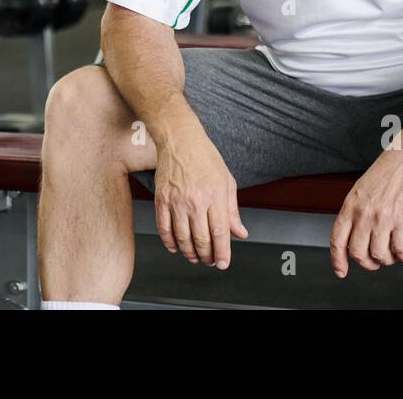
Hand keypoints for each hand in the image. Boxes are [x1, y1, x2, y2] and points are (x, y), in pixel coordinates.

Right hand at [153, 125, 248, 268]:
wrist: (180, 140)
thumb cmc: (205, 158)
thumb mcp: (227, 182)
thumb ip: (233, 211)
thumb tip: (240, 233)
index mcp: (215, 196)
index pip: (220, 233)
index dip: (222, 253)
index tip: (223, 263)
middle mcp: (196, 201)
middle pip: (201, 239)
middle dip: (207, 256)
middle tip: (209, 261)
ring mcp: (177, 201)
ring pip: (182, 238)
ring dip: (189, 253)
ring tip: (195, 257)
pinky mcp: (161, 200)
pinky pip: (164, 228)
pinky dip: (170, 242)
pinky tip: (175, 247)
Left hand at [330, 137, 402, 277]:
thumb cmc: (388, 171)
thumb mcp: (361, 190)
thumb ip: (356, 212)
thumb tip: (354, 235)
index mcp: (350, 205)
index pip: (336, 239)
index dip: (337, 260)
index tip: (341, 271)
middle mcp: (363, 213)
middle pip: (357, 252)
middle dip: (367, 263)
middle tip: (375, 263)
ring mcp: (383, 217)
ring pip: (379, 255)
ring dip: (388, 260)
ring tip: (393, 255)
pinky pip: (401, 249)